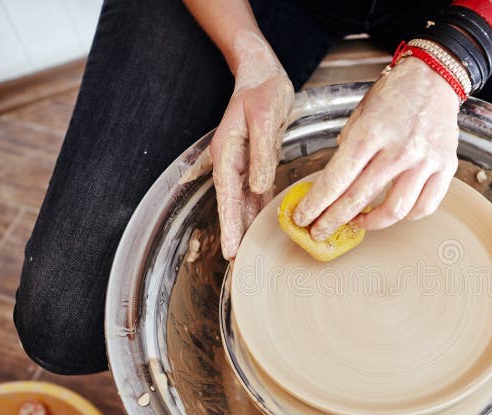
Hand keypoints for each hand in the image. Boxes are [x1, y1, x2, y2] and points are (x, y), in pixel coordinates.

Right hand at [210, 32, 293, 258]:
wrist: (263, 75)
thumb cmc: (263, 90)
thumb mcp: (264, 116)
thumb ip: (262, 152)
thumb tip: (259, 186)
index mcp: (228, 151)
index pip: (227, 195)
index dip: (229, 223)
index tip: (231, 248)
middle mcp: (232, 162)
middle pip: (232, 204)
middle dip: (234, 232)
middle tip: (235, 262)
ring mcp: (244, 164)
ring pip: (244, 202)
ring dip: (245, 226)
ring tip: (248, 254)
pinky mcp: (257, 163)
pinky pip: (257, 193)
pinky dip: (258, 211)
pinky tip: (262, 228)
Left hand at [291, 57, 460, 240]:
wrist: (436, 77)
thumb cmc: (395, 95)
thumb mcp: (361, 113)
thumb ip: (349, 148)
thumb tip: (334, 183)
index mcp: (371, 132)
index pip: (336, 179)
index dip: (316, 204)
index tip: (302, 218)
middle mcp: (399, 149)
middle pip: (359, 199)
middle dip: (332, 220)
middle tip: (319, 231)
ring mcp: (425, 161)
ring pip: (394, 211)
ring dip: (370, 224)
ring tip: (356, 222)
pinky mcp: (445, 168)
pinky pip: (424, 206)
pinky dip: (406, 217)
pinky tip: (392, 212)